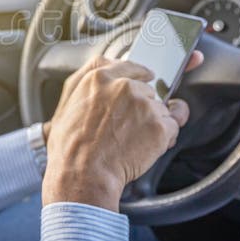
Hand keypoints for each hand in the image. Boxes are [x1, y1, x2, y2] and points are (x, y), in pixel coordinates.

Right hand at [42, 51, 202, 211]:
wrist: (83, 174)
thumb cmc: (71, 147)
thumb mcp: (66, 104)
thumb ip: (85, 80)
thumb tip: (103, 68)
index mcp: (99, 79)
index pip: (130, 66)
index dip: (140, 74)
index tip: (148, 77)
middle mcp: (124, 87)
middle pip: (147, 90)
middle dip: (142, 108)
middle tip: (127, 128)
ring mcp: (144, 105)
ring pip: (160, 109)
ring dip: (153, 124)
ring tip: (132, 141)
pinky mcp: (159, 125)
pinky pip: (173, 126)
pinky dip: (165, 138)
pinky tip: (147, 148)